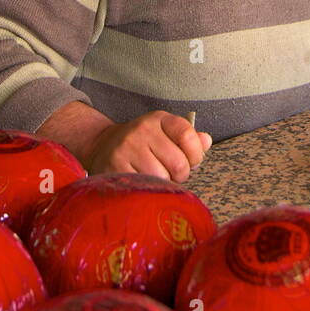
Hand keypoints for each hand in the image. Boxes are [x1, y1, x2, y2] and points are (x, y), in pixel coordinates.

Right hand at [86, 110, 211, 180]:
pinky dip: (147, 191)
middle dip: (179, 175)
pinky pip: (143, 188)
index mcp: (159, 119)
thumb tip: (206, 141)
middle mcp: (142, 130)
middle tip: (170, 174)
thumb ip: (189, 138)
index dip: (195, 155)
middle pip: (179, 164)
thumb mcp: (165, 133)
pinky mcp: (115, 168)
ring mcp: (127, 149)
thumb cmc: (143, 143)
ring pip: (162, 179)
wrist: (103, 146)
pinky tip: (142, 183)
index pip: (188, 136)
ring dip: (163, 185)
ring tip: (154, 177)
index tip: (190, 161)